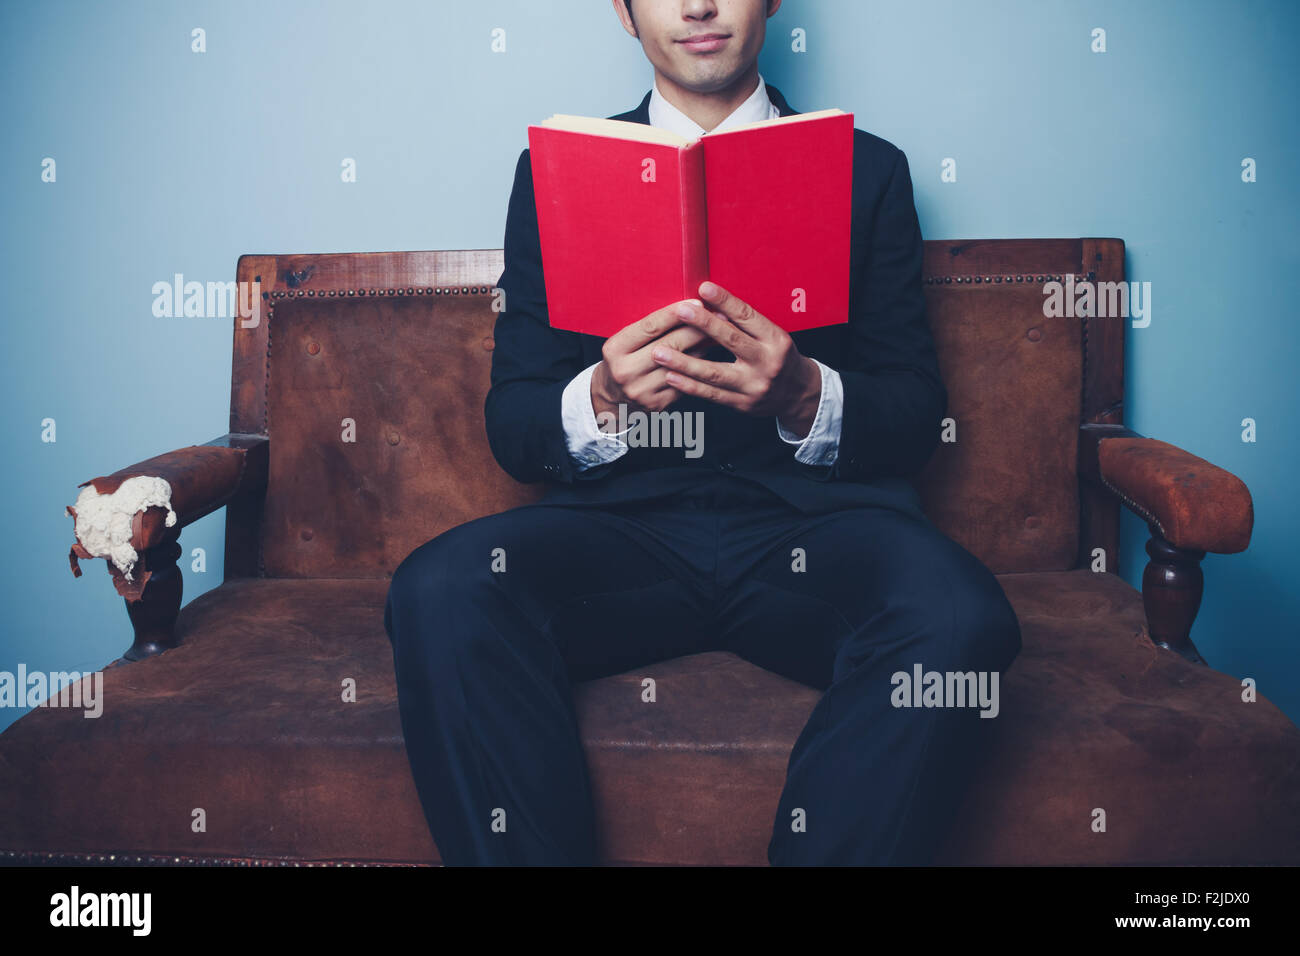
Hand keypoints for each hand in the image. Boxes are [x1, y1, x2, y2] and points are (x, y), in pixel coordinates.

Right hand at [591, 299, 715, 426]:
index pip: (651, 326)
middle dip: (698, 329)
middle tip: (719, 318)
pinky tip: (712, 357)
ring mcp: (641, 390)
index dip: (675, 313)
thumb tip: (688, 309)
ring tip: (721, 335)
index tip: (698, 303)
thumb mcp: (626, 341)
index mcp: (615, 349)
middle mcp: (625, 371)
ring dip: (704, 348)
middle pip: (670, 345)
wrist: (613, 397)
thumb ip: (650, 328)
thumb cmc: (625, 360)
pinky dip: (699, 368)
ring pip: (681, 365)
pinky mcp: (656, 404)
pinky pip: (685, 383)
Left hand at [650, 281, 821, 435]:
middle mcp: (767, 363)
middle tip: (680, 311)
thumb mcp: (772, 336)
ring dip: (684, 362)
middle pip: (731, 340)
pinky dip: (689, 385)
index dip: (725, 301)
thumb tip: (711, 301)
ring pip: (714, 372)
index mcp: (776, 340)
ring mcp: (754, 386)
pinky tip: (671, 376)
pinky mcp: (743, 404)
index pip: (747, 316)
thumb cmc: (778, 357)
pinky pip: (711, 394)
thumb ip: (745, 323)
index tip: (704, 287)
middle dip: (703, 324)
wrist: (797, 394)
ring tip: (660, 352)